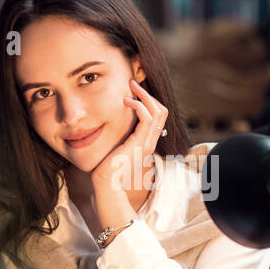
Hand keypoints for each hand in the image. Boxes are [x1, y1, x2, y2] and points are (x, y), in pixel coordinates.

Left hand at [90, 79, 168, 206]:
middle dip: (148, 93)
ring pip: (158, 111)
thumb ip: (118, 137)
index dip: (148, 100)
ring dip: (144, 94)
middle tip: (132, 83)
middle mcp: (150, 141)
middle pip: (162, 110)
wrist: (107, 185)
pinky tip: (125, 101)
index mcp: (146, 142)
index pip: (158, 116)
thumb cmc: (107, 169)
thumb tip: (110, 123)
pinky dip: (139, 105)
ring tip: (131, 86)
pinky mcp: (140, 143)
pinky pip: (147, 118)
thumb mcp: (115, 148)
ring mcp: (147, 143)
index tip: (132, 91)